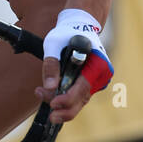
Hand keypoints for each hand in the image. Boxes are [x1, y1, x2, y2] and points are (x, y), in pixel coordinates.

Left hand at [35, 8, 113, 124]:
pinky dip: (64, 98)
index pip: (83, 87)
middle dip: (66, 109)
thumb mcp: (54, 44)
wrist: (77, 25)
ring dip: (61, 103)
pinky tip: (48, 94)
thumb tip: (49, 87)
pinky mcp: (89, 83)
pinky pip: (77, 96)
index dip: (68, 99)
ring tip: (41, 95)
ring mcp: (97, 80)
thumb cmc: (66, 32)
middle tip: (51, 116)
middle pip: (83, 98)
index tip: (53, 103)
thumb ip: (51, 65)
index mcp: (98, 63)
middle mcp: (101, 74)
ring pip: (79, 100)